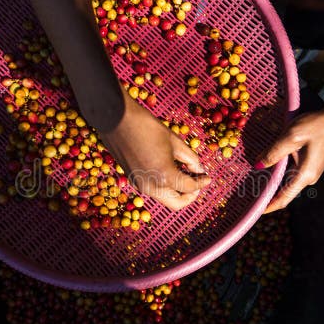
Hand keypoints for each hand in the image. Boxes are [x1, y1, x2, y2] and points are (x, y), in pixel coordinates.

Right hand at [100, 95, 210, 209]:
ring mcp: (140, 185)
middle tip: (197, 183)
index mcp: (164, 176)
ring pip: (165, 198)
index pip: (189, 187)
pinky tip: (170, 171)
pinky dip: (165, 186)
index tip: (207, 177)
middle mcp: (151, 186)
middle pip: (177, 203)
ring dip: (177, 191)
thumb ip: (190, 158)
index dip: (201, 182)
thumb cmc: (146, 126)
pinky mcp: (133, 180)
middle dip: (190, 195)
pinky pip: (154, 190)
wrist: (116, 119)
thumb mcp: (174, 141)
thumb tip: (199, 170)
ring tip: (184, 175)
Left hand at [257, 96, 323, 212]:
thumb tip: (258, 165)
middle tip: (247, 193)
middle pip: (284, 190)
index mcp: (304, 175)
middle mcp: (308, 177)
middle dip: (267, 192)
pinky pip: (291, 170)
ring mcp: (310, 171)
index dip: (269, 206)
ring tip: (253, 179)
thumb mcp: (292, 136)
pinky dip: (279, 169)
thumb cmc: (320, 125)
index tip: (256, 211)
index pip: (284, 198)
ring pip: (286, 179)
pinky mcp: (310, 163)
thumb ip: (274, 152)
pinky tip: (268, 163)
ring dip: (272, 178)